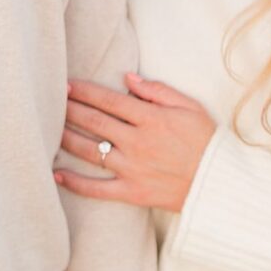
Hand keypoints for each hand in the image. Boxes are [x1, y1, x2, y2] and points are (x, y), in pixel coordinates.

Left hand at [56, 73, 217, 213]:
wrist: (220, 183)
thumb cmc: (206, 141)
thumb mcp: (189, 107)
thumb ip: (158, 91)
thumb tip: (128, 78)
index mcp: (151, 119)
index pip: (109, 100)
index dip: (85, 91)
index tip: (67, 85)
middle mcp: (137, 142)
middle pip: (95, 122)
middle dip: (70, 109)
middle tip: (52, 101)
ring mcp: (133, 168)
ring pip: (91, 151)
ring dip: (67, 138)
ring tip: (50, 129)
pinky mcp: (132, 192)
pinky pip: (97, 189)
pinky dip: (75, 182)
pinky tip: (56, 173)